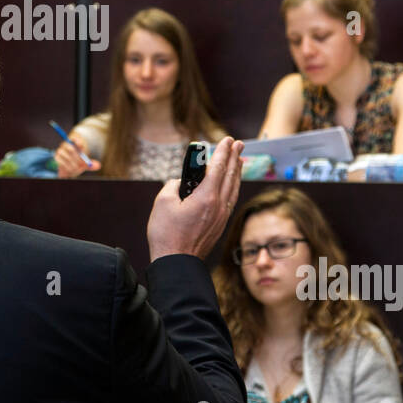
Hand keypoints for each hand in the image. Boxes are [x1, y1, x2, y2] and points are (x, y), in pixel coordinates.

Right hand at [54, 133, 100, 177]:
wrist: (66, 171)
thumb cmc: (76, 165)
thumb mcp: (84, 165)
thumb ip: (91, 165)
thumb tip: (98, 166)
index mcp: (74, 145)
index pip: (75, 139)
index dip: (77, 141)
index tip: (81, 146)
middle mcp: (66, 146)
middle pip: (70, 148)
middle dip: (76, 157)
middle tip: (80, 164)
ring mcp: (60, 151)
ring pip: (67, 156)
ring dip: (72, 163)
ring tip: (75, 168)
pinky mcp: (56, 157)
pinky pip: (62, 161)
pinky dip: (67, 166)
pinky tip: (70, 169)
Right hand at [145, 136, 243, 260]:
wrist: (177, 262)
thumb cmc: (166, 234)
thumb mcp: (162, 202)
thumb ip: (173, 185)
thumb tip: (180, 183)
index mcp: (206, 197)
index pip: (218, 168)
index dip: (223, 152)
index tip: (228, 140)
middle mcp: (218, 205)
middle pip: (230, 176)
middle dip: (234, 157)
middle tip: (239, 144)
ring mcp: (221, 216)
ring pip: (233, 188)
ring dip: (237, 172)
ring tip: (240, 160)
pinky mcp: (219, 225)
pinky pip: (231, 200)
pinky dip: (233, 187)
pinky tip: (232, 185)